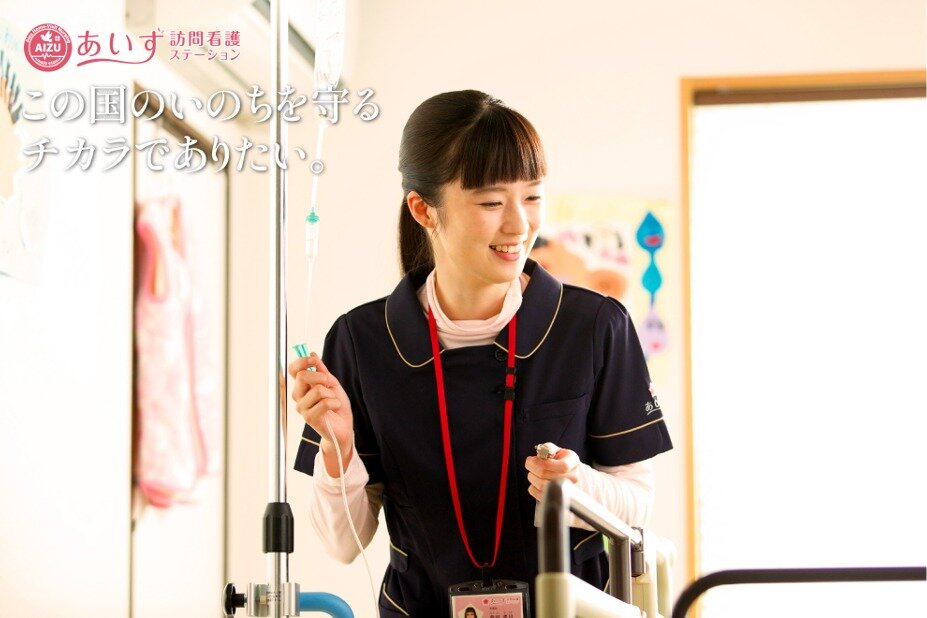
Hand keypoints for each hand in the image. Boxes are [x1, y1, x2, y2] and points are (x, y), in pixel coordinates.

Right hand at [288, 352, 353, 472]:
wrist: (343, 426)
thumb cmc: (336, 405)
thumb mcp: (332, 383)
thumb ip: (322, 370)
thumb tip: (312, 354)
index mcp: (302, 386)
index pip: (293, 370)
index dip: (302, 362)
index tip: (313, 360)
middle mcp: (299, 397)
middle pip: (302, 376)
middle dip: (320, 376)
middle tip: (329, 384)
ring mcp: (303, 408)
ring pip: (317, 390)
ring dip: (331, 393)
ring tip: (333, 400)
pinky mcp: (310, 419)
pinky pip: (324, 403)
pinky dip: (335, 403)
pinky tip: (335, 407)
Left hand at [525, 448, 580, 500]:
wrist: (568, 474)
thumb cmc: (560, 461)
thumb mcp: (557, 450)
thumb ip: (548, 448)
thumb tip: (541, 453)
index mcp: (573, 462)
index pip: (562, 466)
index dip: (543, 463)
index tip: (532, 460)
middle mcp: (573, 477)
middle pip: (547, 475)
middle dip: (533, 468)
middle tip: (529, 463)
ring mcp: (567, 490)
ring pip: (542, 486)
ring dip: (532, 477)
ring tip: (533, 472)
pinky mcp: (557, 499)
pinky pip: (540, 495)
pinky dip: (533, 487)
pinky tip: (536, 481)